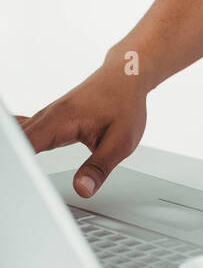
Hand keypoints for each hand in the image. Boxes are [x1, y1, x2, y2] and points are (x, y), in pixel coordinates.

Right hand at [16, 62, 148, 197]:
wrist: (126, 76)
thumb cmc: (125, 103)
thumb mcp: (121, 141)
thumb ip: (99, 167)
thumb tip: (82, 190)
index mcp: (60, 120)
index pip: (24, 145)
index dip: (17, 165)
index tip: (17, 184)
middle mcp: (47, 116)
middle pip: (15, 141)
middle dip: (12, 164)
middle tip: (9, 190)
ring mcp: (45, 117)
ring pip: (17, 137)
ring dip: (13, 156)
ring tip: (10, 183)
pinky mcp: (48, 120)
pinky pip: (23, 133)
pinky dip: (17, 146)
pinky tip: (14, 159)